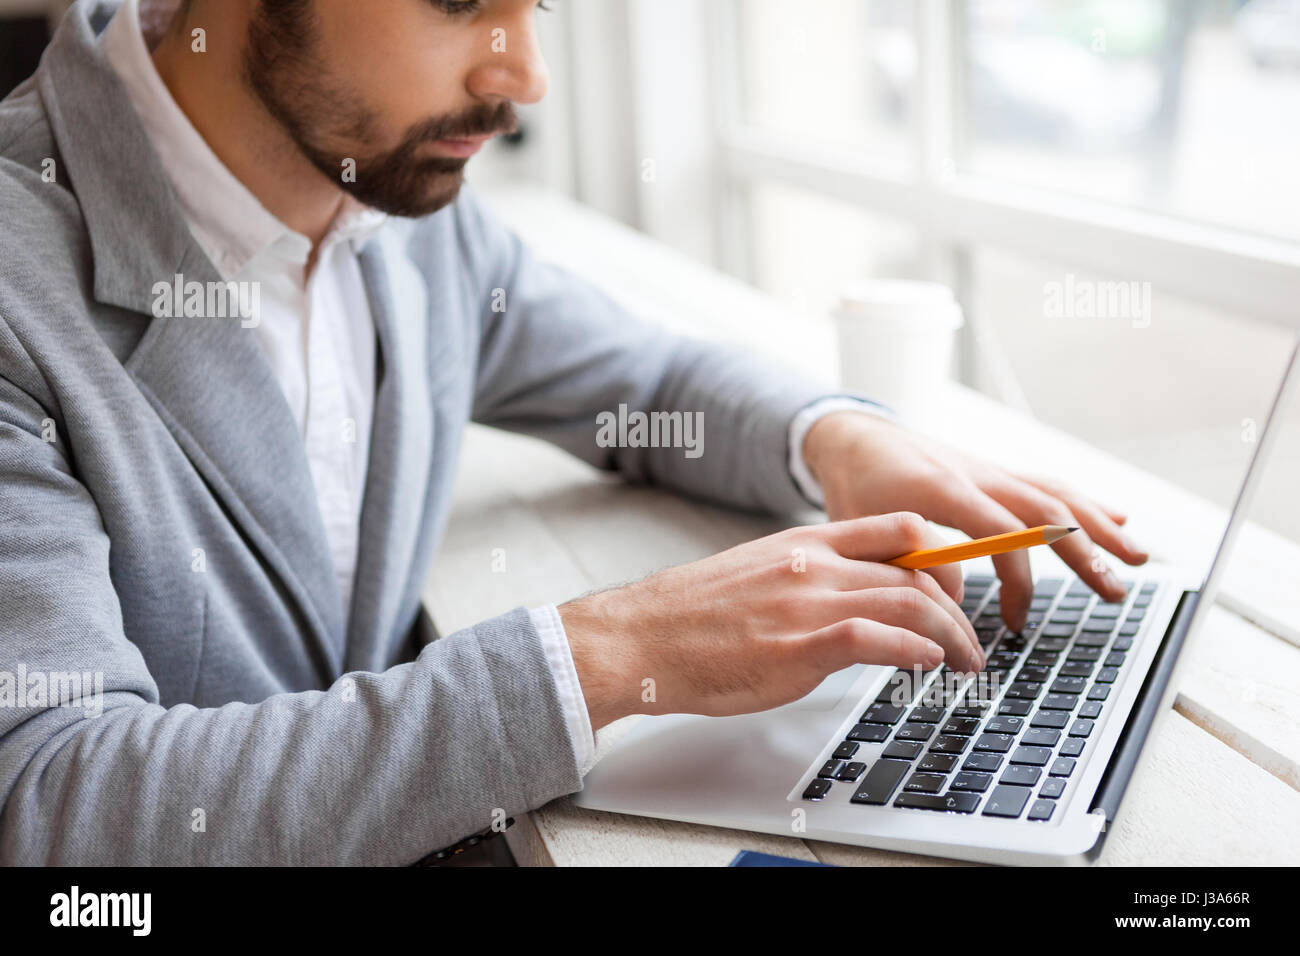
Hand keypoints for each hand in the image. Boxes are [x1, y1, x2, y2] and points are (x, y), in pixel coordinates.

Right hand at [560, 512, 983, 729]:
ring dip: (951, 637)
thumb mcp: (755, 576)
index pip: (897, 529)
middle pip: (917, 573)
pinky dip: (917, 652)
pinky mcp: (802, 646)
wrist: (641, 639)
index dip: (940, 557)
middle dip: (956, 610)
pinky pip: (882, 640)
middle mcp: (814, 564)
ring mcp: (809, 602)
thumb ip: (805, 581)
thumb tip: (845, 606)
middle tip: (968, 641)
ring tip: (964, 662)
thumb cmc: (690, 618)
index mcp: (804, 543)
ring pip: (910, 604)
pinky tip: (927, 666)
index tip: (955, 587)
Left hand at [802, 410, 1149, 632]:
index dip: (1016, 579)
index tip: (1012, 622)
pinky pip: (1047, 486)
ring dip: (1100, 527)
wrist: (854, 438)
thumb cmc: (855, 487)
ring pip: (1055, 496)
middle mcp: (977, 474)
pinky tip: (1118, 516)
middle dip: (1085, 552)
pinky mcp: (995, 473)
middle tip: (1115, 590)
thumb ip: (906, 563)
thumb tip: (951, 601)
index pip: (1000, 534)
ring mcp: (990, 471)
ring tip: (1138, 558)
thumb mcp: (864, 529)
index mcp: (943, 488)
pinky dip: (1085, 502)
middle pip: (1045, 511)